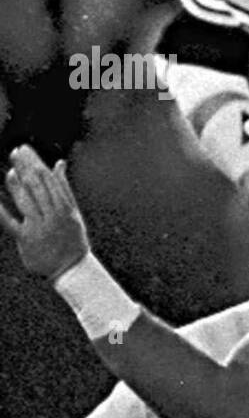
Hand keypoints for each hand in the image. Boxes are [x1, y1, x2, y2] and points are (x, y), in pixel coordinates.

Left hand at [0, 146, 89, 278]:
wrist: (71, 268)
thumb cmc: (72, 238)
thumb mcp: (72, 211)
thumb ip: (64, 187)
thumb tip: (59, 163)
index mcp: (65, 206)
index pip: (48, 179)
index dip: (35, 162)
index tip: (25, 150)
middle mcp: (53, 215)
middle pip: (38, 187)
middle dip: (26, 168)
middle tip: (16, 152)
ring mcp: (40, 227)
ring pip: (27, 201)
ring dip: (17, 185)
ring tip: (11, 171)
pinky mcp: (27, 239)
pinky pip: (11, 223)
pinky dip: (1, 212)